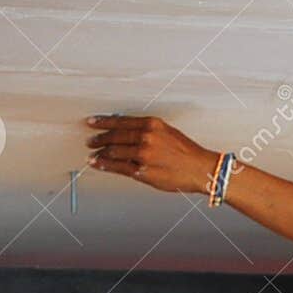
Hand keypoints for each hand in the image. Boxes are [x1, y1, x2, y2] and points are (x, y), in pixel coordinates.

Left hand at [85, 115, 220, 194]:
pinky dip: (105, 165)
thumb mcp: (168, 133)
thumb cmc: (187, 154)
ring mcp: (143, 154)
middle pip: (115, 136)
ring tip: (92, 154)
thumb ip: (148, 131)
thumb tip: (128, 132)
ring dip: (100, 153)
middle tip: (90, 141)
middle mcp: (146, 137)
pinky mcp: (143, 170)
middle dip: (99, 138)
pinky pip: (119, 167)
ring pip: (114, 152)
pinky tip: (98, 164)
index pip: (120, 121)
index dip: (103, 122)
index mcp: (151, 124)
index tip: (92, 122)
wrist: (202, 169)